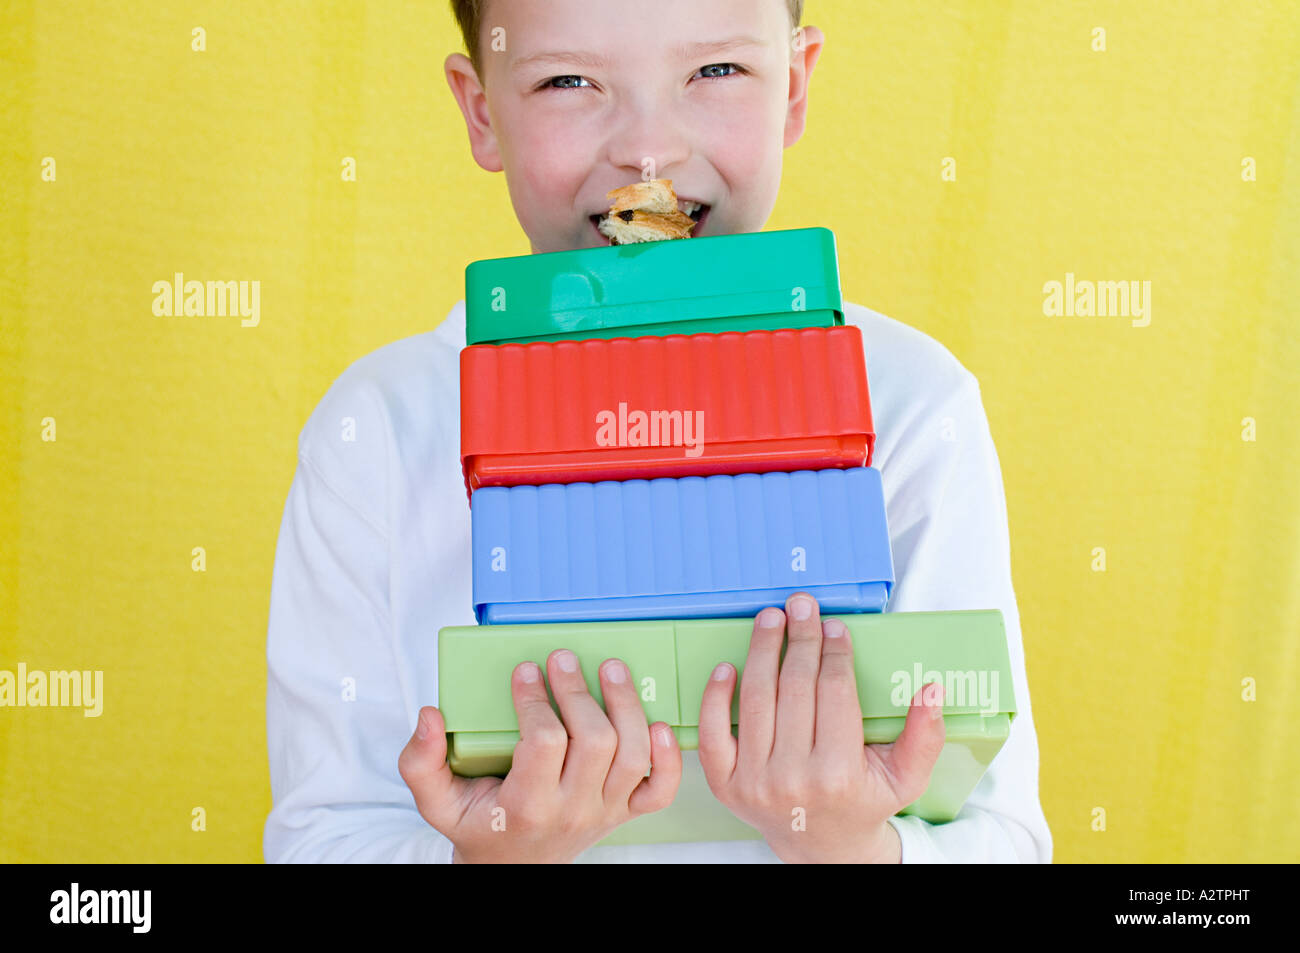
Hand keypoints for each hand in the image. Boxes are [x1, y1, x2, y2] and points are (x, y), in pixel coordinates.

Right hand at [399, 649, 681, 862]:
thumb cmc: (478, 825)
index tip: (525, 670)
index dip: (537, 701)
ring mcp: (605, 811)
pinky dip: (669, 757)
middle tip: (562, 658)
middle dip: (579, 692)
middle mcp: (573, 809)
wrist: (511, 868)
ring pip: (632, 755)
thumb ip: (421, 762)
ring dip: (626, 706)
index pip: (545, 743)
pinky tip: (659, 723)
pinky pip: (661, 789)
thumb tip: (429, 715)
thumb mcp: (436, 802)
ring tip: (611, 668)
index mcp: (528, 805)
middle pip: (595, 742)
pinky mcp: (625, 811)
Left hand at [698, 592, 946, 862]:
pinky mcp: (725, 784)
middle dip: (800, 639)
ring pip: (755, 700)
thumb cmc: (863, 803)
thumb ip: (925, 736)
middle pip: (794, 689)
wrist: (821, 847)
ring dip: (761, 651)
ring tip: (770, 618)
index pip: (834, 694)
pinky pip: (711, 732)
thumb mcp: (906, 778)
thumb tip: (932, 689)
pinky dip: (714, 696)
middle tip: (801, 605)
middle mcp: (792, 778)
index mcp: (838, 774)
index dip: (835, 653)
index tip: (835, 625)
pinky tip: (727, 666)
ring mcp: (753, 782)